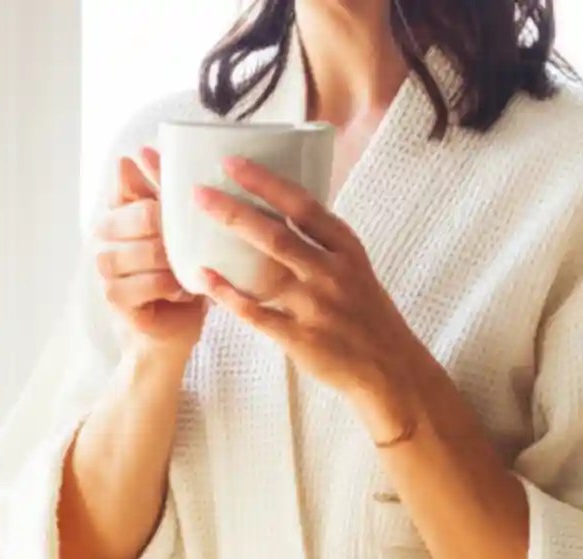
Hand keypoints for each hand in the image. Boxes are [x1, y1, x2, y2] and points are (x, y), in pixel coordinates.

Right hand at [94, 147, 206, 354]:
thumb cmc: (176, 274)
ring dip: (174, 260)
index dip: (160, 187)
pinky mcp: (113, 298)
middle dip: (173, 228)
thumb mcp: (174, 230)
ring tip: (190, 267)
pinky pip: (148, 283)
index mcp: (114, 212)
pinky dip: (172, 286)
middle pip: (141, 215)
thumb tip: (137, 151)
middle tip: (195, 241)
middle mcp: (101, 237)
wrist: (171, 330)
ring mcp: (103, 269)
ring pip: (145, 251)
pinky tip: (184, 290)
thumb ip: (160, 193)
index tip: (191, 193)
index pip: (129, 185)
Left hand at [194, 157, 430, 436]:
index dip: (266, 183)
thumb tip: (281, 207)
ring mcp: (316, 308)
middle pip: (277, 234)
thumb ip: (323, 243)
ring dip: (227, 245)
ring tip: (191, 227)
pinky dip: (227, 294)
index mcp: (347, 250)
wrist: (391, 370)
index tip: (233, 163)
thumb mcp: (356, 269)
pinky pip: (256, 313)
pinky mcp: (301, 339)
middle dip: (234, 210)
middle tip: (199, 192)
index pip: (304, 207)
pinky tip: (202, 278)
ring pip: (264, 271)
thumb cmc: (368, 315)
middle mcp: (332, 274)